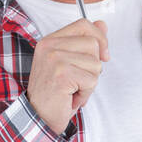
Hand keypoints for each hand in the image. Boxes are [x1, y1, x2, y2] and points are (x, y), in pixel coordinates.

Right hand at [25, 17, 108, 135]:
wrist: (38, 117)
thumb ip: (85, 42)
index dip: (99, 38)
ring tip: (72, 89)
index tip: (102, 55)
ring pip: (95, 64)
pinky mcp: (62, 74)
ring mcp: (54, 59)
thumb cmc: (54, 94)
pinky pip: (91, 80)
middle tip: (77, 80)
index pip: (83, 25)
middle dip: (93, 66)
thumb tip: (103, 25)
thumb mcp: (70, 63)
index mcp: (50, 40)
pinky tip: (71, 97)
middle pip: (93, 44)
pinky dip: (85, 93)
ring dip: (89, 82)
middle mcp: (50, 46)